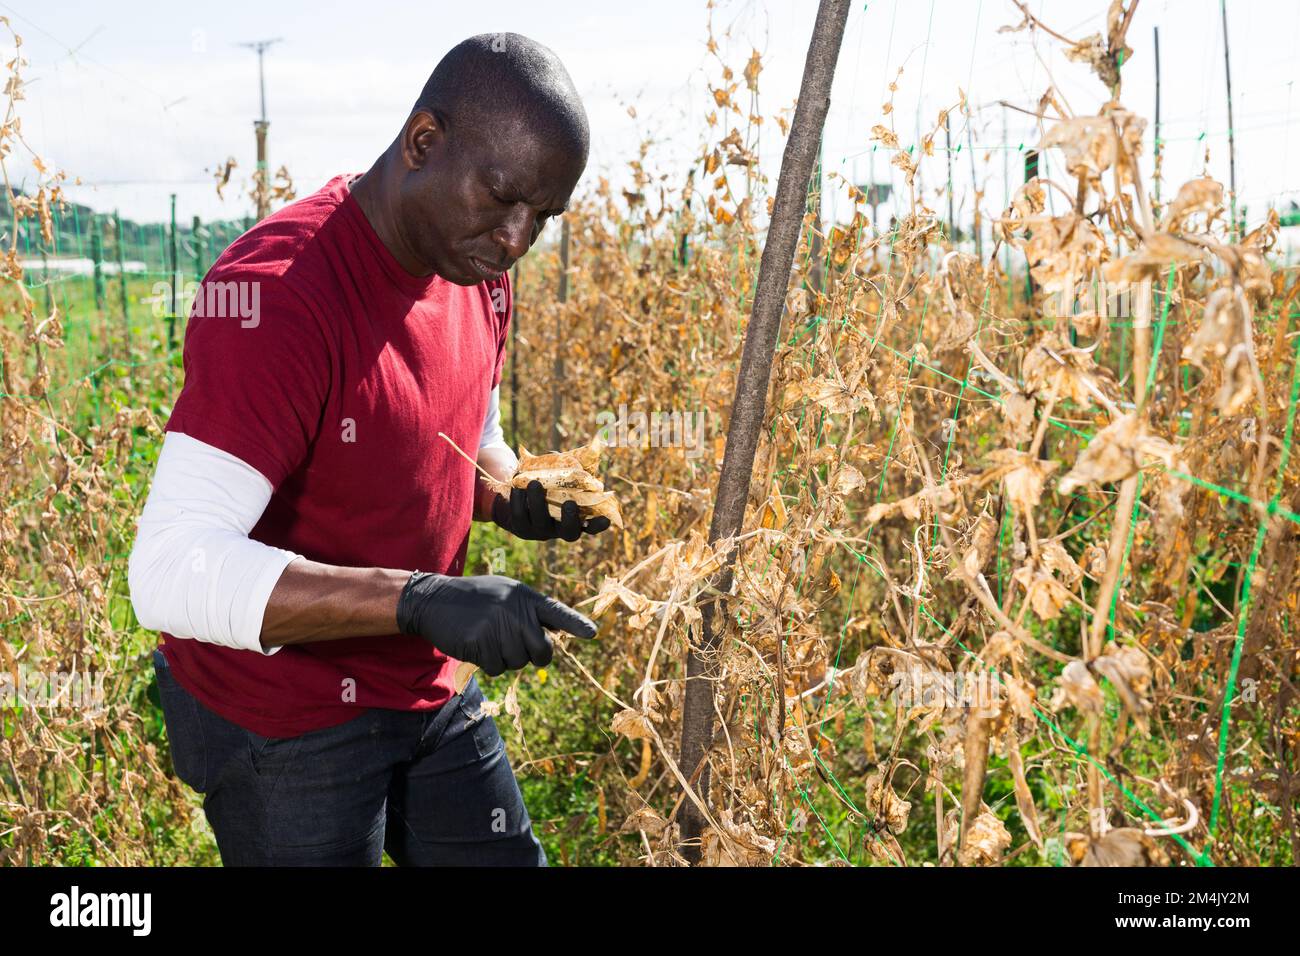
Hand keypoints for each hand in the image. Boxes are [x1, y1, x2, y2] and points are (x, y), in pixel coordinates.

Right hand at [395, 572, 595, 675]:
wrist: (434, 600)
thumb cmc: (475, 598)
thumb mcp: (505, 593)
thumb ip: (530, 610)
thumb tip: (556, 632)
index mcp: (524, 597)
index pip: (556, 612)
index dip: (575, 624)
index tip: (592, 634)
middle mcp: (515, 611)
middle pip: (542, 651)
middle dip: (533, 656)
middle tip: (514, 645)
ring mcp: (497, 627)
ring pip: (519, 663)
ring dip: (506, 658)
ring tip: (489, 637)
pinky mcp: (479, 643)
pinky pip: (497, 668)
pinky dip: (488, 663)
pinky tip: (476, 644)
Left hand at [491, 479, 611, 541]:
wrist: (520, 501)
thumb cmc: (547, 486)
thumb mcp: (560, 480)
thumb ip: (568, 471)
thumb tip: (577, 453)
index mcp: (575, 519)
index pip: (591, 527)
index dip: (598, 525)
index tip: (606, 520)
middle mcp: (560, 530)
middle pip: (568, 532)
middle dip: (570, 519)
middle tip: (570, 503)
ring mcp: (541, 532)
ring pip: (540, 522)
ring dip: (538, 503)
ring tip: (534, 483)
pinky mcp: (522, 529)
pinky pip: (519, 516)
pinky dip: (518, 500)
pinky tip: (517, 485)